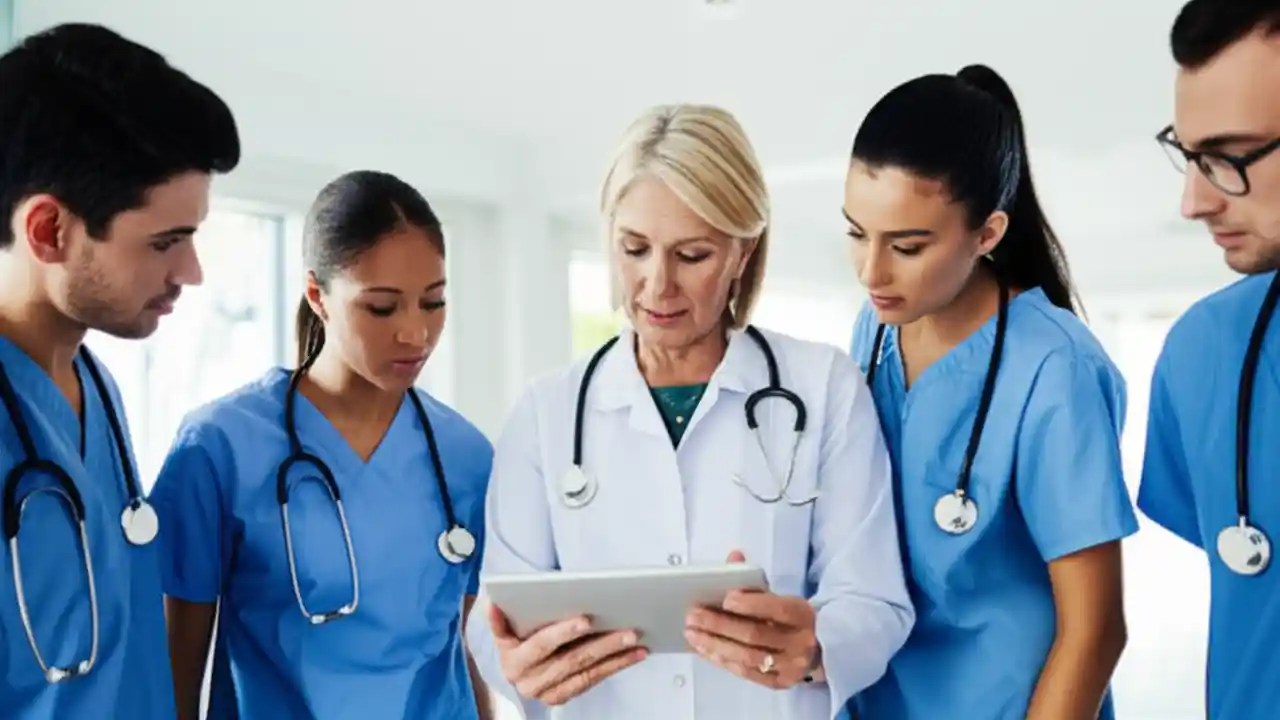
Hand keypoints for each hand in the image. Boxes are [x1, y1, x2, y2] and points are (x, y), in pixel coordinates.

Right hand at [488, 601, 647, 705]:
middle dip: (601, 643)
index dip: (563, 633)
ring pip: (586, 671)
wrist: (512, 665)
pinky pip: (593, 681)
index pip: (540, 645)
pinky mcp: (562, 697)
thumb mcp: (504, 625)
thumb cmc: (514, 635)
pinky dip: (616, 666)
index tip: (586, 619)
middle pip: (570, 659)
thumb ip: (502, 618)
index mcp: (512, 659)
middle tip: (627, 629)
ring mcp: (546, 692)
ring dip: (615, 655)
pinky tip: (635, 654)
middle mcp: (528, 681)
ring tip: (636, 638)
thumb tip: (492, 603)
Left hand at [683, 550, 820, 689]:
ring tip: (692, 634)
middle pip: (754, 634)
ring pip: (747, 656)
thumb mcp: (781, 597)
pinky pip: (747, 673)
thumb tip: (734, 557)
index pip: (774, 609)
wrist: (819, 649)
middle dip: (719, 625)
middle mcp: (799, 642)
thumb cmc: (792, 619)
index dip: (748, 604)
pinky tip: (706, 651)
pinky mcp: (780, 682)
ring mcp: (790, 666)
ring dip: (715, 645)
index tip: (725, 598)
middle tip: (694, 616)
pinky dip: (723, 661)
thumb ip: (755, 582)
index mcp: (801, 614)